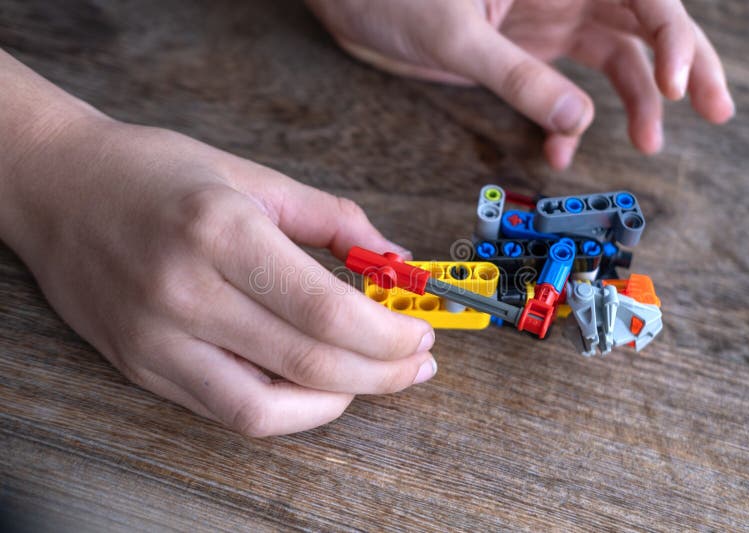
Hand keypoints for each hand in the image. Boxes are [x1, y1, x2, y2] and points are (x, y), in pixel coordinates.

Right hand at [1, 111, 436, 436]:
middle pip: (311, 364)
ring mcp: (159, 341)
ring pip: (269, 409)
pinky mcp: (143, 369)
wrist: (58, 189)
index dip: (389, 333)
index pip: (327, 310)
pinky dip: (288, 408)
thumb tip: (396, 261)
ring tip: (373, 377)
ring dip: (340, 401)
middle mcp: (186, 293)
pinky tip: (316, 385)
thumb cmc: (157, 174)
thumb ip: (334, 221)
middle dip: (384, 372)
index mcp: (221, 232)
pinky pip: (229, 413)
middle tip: (416, 361)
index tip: (420, 331)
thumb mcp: (255, 177)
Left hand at [307, 0, 735, 168]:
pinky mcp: (527, 50)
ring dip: (636, 100)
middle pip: (648, 23)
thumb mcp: (457, 37)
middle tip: (715, 110)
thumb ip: (517, 77)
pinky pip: (566, 86)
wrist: (350, 0)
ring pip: (616, 58)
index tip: (678, 88)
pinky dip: (570, 120)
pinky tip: (561, 148)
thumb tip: (577, 122)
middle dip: (684, 66)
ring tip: (649, 142)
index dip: (673, 38)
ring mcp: (550, 20)